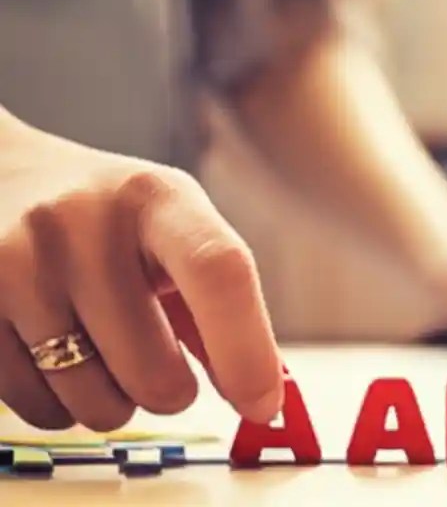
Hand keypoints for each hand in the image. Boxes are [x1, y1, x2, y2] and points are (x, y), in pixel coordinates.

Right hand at [0, 119, 282, 430]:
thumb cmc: (107, 214)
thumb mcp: (171, 226)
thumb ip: (216, 304)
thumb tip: (258, 394)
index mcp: (156, 197)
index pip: (219, 273)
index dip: (248, 350)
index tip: (262, 402)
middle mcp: (80, 223)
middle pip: (155, 370)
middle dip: (170, 390)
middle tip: (159, 363)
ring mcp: (14, 264)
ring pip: (95, 403)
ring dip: (113, 400)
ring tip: (102, 349)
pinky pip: (38, 408)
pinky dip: (61, 402)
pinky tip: (56, 354)